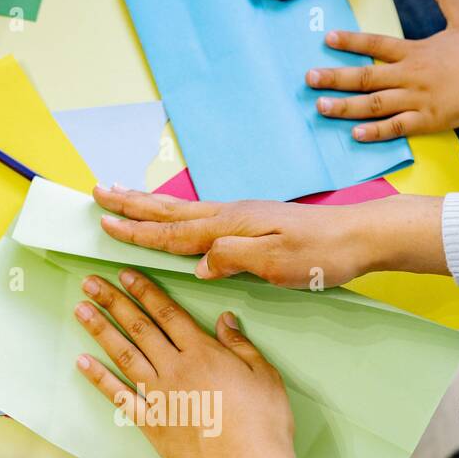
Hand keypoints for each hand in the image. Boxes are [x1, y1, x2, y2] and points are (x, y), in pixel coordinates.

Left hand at [73, 269, 294, 457]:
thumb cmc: (264, 424)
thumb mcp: (265, 376)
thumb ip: (241, 346)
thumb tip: (225, 319)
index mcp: (204, 353)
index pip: (168, 313)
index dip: (145, 291)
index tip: (126, 275)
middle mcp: (176, 369)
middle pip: (140, 328)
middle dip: (114, 302)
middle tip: (90, 283)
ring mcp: (160, 397)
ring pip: (124, 356)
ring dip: (100, 331)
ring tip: (81, 310)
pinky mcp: (152, 425)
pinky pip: (119, 398)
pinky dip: (99, 380)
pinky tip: (83, 363)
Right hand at [95, 184, 445, 285]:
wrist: (360, 236)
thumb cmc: (322, 254)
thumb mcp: (277, 262)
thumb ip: (233, 258)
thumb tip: (196, 264)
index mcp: (231, 226)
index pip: (174, 232)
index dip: (138, 231)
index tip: (105, 223)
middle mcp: (231, 216)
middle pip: (170, 213)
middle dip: (133, 206)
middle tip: (98, 193)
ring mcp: (242, 218)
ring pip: (183, 212)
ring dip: (149, 206)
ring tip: (122, 196)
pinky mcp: (252, 224)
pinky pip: (201, 218)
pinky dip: (176, 216)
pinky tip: (174, 218)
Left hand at [308, 0, 458, 140]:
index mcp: (415, 51)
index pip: (376, 43)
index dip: (351, 41)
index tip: (327, 38)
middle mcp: (411, 74)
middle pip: (366, 75)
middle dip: (335, 77)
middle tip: (309, 77)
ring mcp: (417, 98)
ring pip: (374, 103)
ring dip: (345, 106)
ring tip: (320, 107)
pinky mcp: (428, 120)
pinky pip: (396, 128)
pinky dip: (375, 132)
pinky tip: (354, 135)